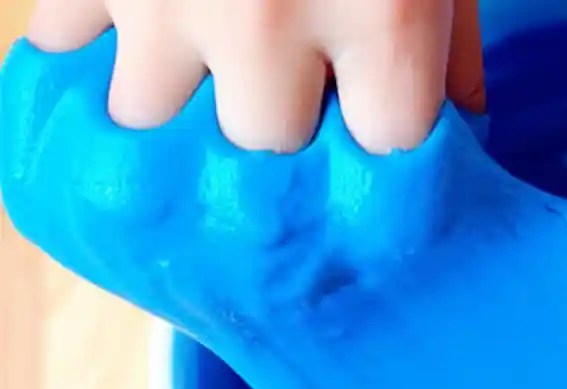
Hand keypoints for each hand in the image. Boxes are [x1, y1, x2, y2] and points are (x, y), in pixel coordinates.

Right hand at [26, 0, 484, 153]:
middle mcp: (270, 16)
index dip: (382, 148)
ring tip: (204, 61)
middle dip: (281, 130)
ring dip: (177, 101)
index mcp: (380, 14)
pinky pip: (62, 43)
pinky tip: (130, 26)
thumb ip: (451, 40)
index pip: (385, 153)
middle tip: (288, 88)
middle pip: (264, 149)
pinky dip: (91, 43)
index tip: (375, 132)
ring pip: (149, 117)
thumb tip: (460, 126)